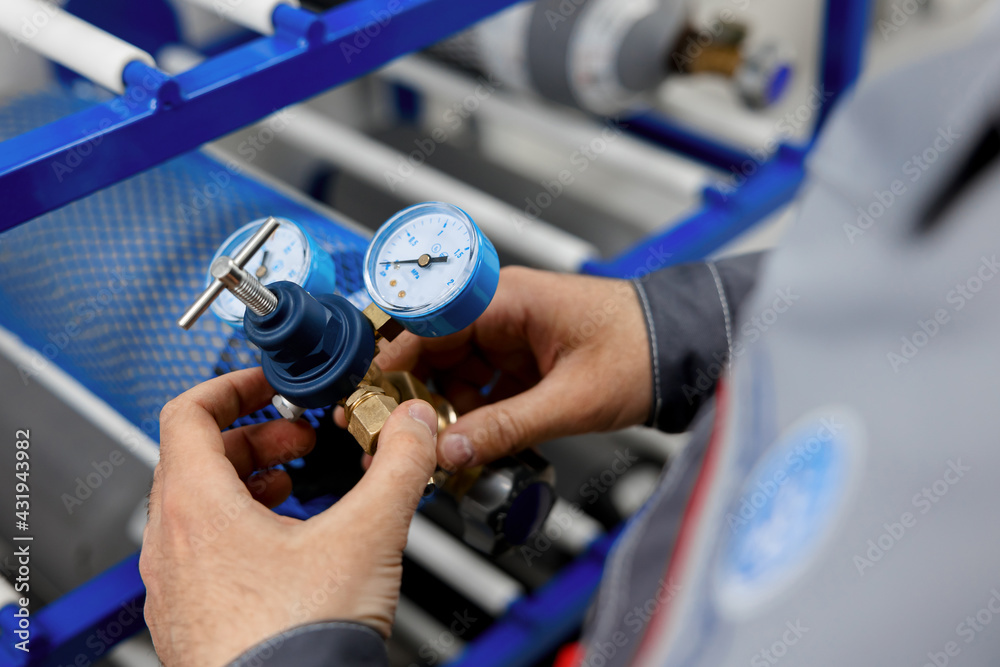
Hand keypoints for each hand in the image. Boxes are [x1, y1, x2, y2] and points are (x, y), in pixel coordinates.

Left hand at [140, 368, 437, 665]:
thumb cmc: (301, 642)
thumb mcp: (368, 536)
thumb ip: (398, 466)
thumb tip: (413, 426)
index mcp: (199, 510)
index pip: (187, 414)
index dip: (231, 386)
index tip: (266, 385)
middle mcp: (172, 546)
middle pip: (194, 459)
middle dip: (254, 438)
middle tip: (298, 440)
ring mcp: (173, 588)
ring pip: (194, 508)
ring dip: (244, 482)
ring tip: (294, 488)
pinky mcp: (188, 621)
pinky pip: (199, 553)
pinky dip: (235, 528)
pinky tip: (286, 547)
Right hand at [361, 266, 651, 470]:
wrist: (683, 352)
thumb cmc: (642, 348)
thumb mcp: (571, 398)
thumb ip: (506, 427)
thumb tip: (448, 452)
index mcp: (506, 299)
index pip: (426, 321)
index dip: (389, 359)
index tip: (366, 395)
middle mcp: (499, 312)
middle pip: (430, 352)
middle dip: (409, 395)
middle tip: (388, 436)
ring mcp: (508, 337)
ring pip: (451, 375)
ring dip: (439, 412)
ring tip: (423, 450)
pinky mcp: (520, 361)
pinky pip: (478, 389)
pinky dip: (468, 417)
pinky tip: (459, 445)